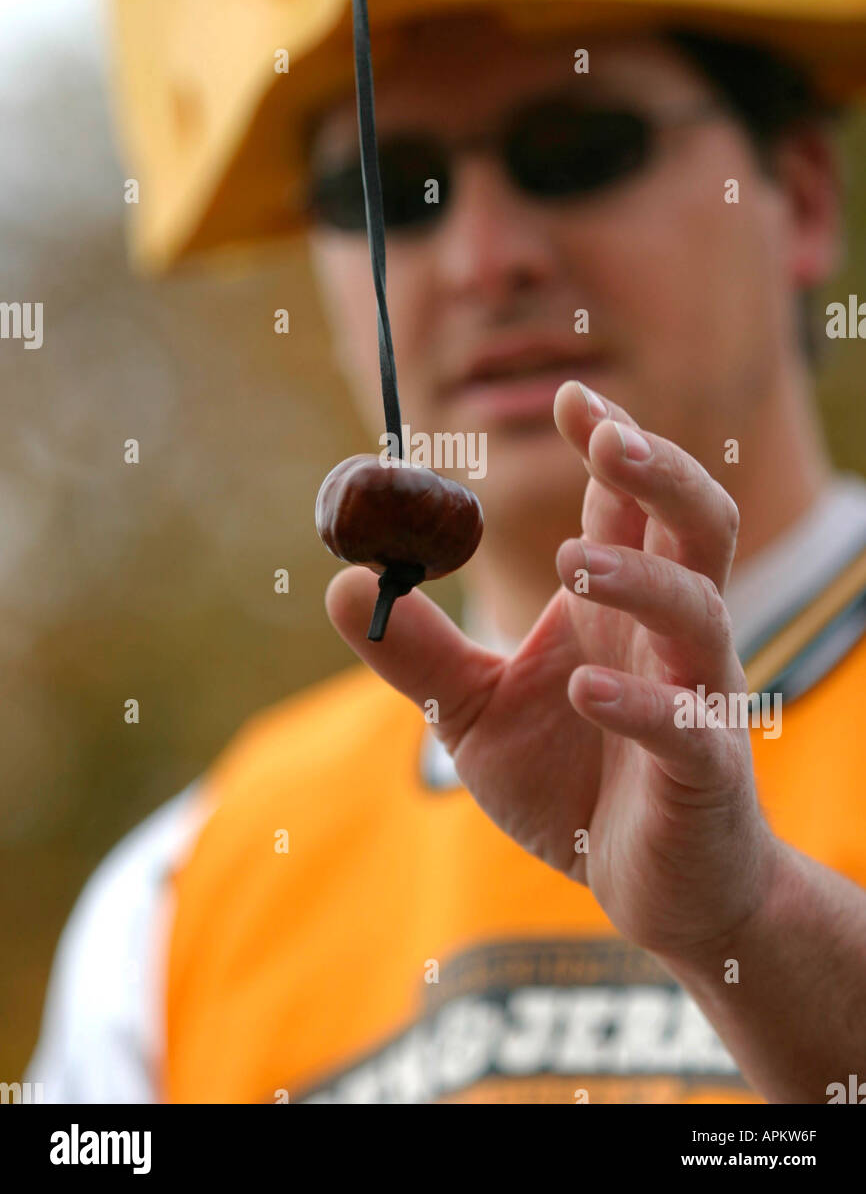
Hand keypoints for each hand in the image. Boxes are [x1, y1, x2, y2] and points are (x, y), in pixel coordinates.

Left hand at [324, 380, 776, 959]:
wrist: (651, 888)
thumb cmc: (573, 784)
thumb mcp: (471, 711)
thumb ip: (418, 650)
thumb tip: (341, 582)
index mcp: (618, 608)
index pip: (629, 502)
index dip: (612, 441)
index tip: (572, 396)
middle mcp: (670, 636)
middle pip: (696, 525)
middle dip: (659, 472)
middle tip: (607, 438)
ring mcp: (697, 697)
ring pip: (700, 608)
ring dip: (639, 578)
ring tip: (570, 563)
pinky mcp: (704, 770)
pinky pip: (686, 724)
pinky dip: (638, 703)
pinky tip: (583, 690)